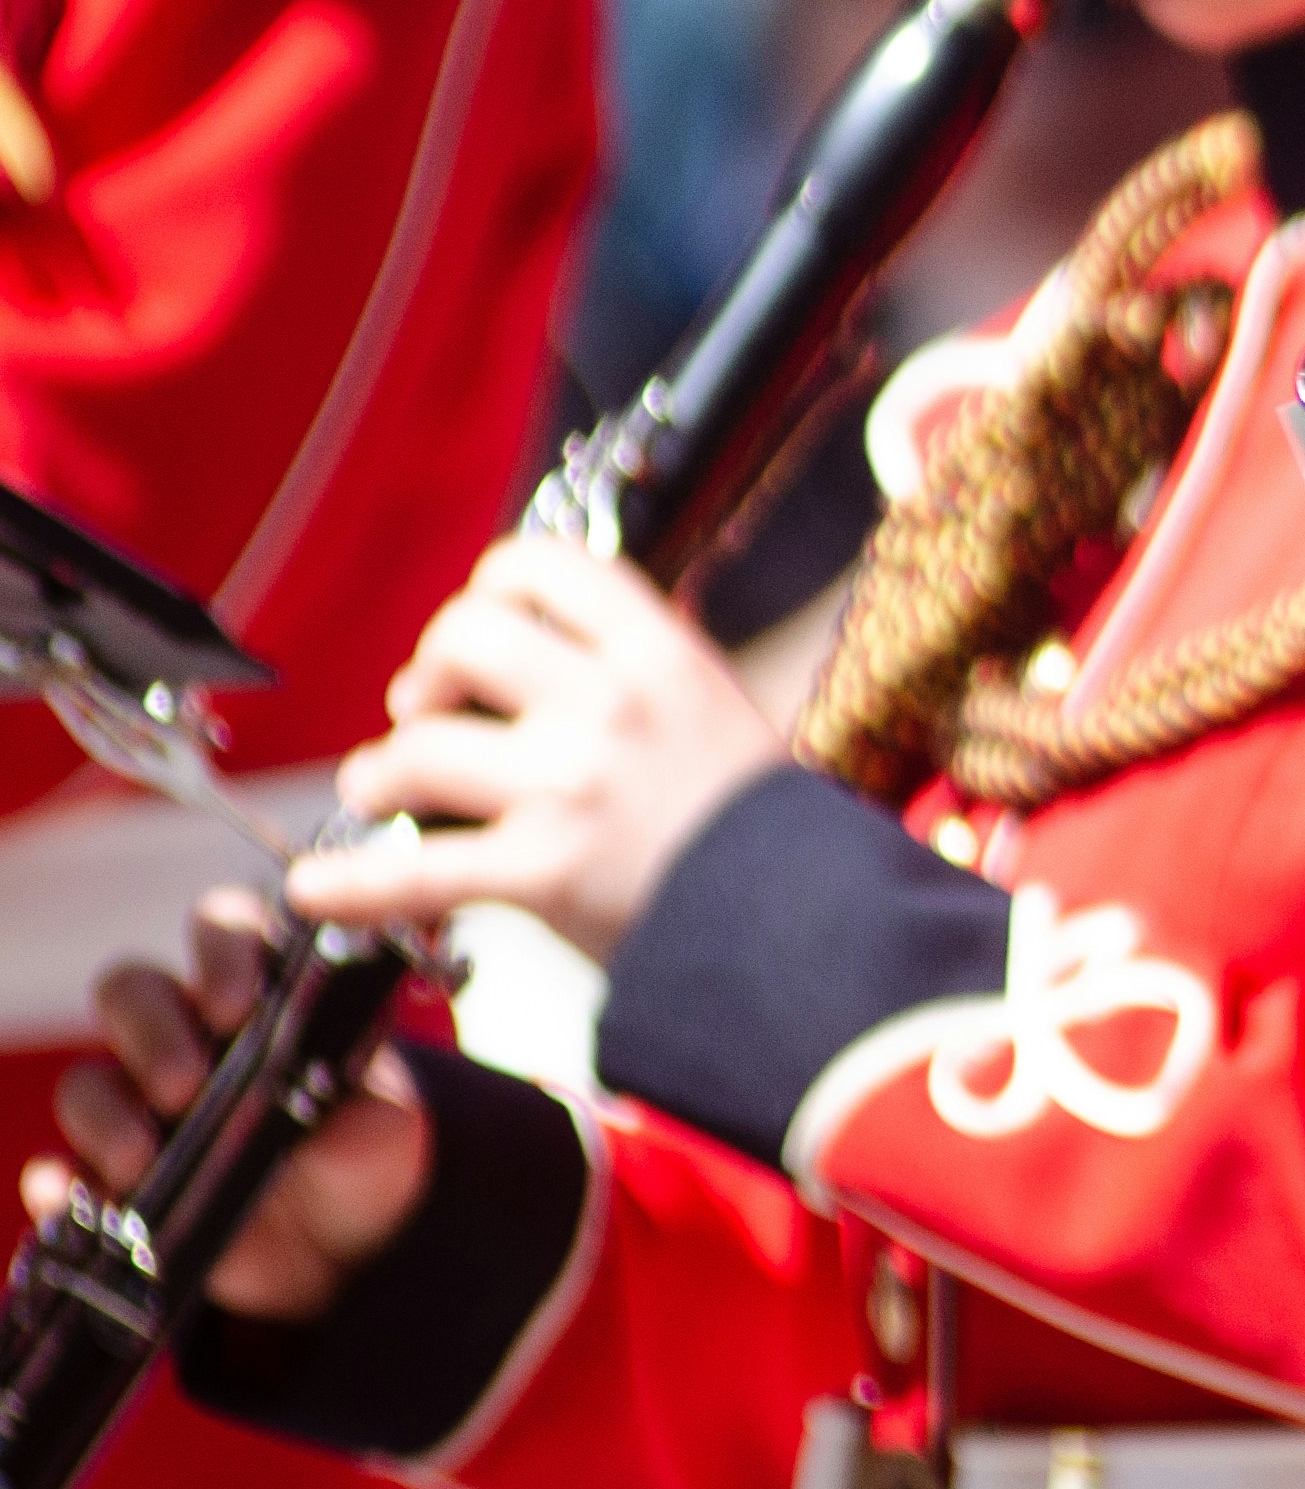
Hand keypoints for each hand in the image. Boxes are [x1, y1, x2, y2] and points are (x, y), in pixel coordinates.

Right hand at [17, 891, 431, 1322]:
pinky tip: (65, 1196)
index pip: (223, 930)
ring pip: (86, 1077)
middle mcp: (188, 1034)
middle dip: (151, 1030)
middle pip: (132, 990)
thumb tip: (326, 1129)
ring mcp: (140, 1103)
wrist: (344, 1239)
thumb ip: (362, 1118)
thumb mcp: (383, 1130)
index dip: (221, 952)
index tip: (239, 1005)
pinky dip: (60, 1181)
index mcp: (262, 994)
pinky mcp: (113, 1174)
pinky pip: (63, 1168)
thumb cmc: (361, 1151)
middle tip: (187, 1083)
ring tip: (143, 1158)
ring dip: (105, 1112)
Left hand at [290, 536, 787, 958]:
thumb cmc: (761, 823)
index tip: (484, 622)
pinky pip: (412, 872)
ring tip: (382, 792)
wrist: (805, 920)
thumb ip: (639, 666)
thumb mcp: (719, 707)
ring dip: (381, 773)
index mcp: (662, 655)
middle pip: (463, 640)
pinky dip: (350, 883)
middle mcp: (611, 706)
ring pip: (419, 750)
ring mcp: (569, 789)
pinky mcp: (539, 874)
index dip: (492, 586)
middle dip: (427, 675)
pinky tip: (316, 888)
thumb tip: (551, 633)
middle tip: (426, 712)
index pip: (544, 568)